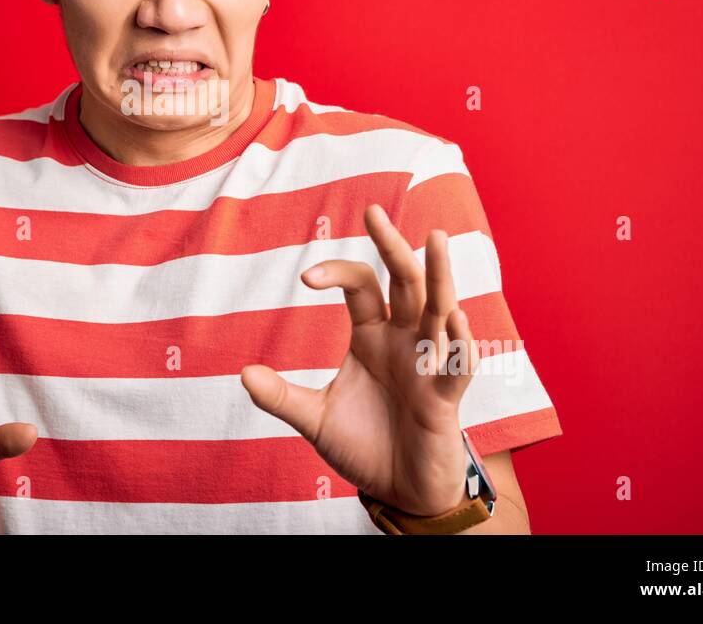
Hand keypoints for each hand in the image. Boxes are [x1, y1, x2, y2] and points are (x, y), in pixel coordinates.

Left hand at [241, 204, 477, 515]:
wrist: (399, 491)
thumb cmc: (363, 446)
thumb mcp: (314, 420)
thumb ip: (282, 397)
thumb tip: (243, 373)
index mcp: (372, 336)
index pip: (360, 287)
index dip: (336, 274)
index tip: (305, 278)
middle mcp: (404, 340)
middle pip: (404, 282)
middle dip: (391, 247)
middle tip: (373, 211)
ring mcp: (430, 365)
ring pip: (440, 310)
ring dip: (439, 276)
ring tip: (436, 238)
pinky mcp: (446, 399)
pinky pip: (458, 366)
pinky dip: (459, 343)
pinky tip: (455, 318)